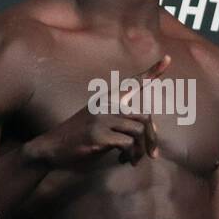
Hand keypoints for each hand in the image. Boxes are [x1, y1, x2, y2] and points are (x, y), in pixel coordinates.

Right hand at [23, 55, 169, 168]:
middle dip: (152, 138)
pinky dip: (130, 155)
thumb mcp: (99, 121)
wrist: (52, 148)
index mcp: (107, 99)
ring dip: (140, 150)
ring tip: (133, 159)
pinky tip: (123, 160)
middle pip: (144, 116)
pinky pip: (127, 143)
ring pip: (138, 130)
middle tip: (152, 154)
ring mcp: (101, 118)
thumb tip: (150, 128)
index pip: (133, 82)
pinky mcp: (98, 134)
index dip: (152, 71)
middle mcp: (106, 104)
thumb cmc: (79, 137)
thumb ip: (121, 120)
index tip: (167, 59)